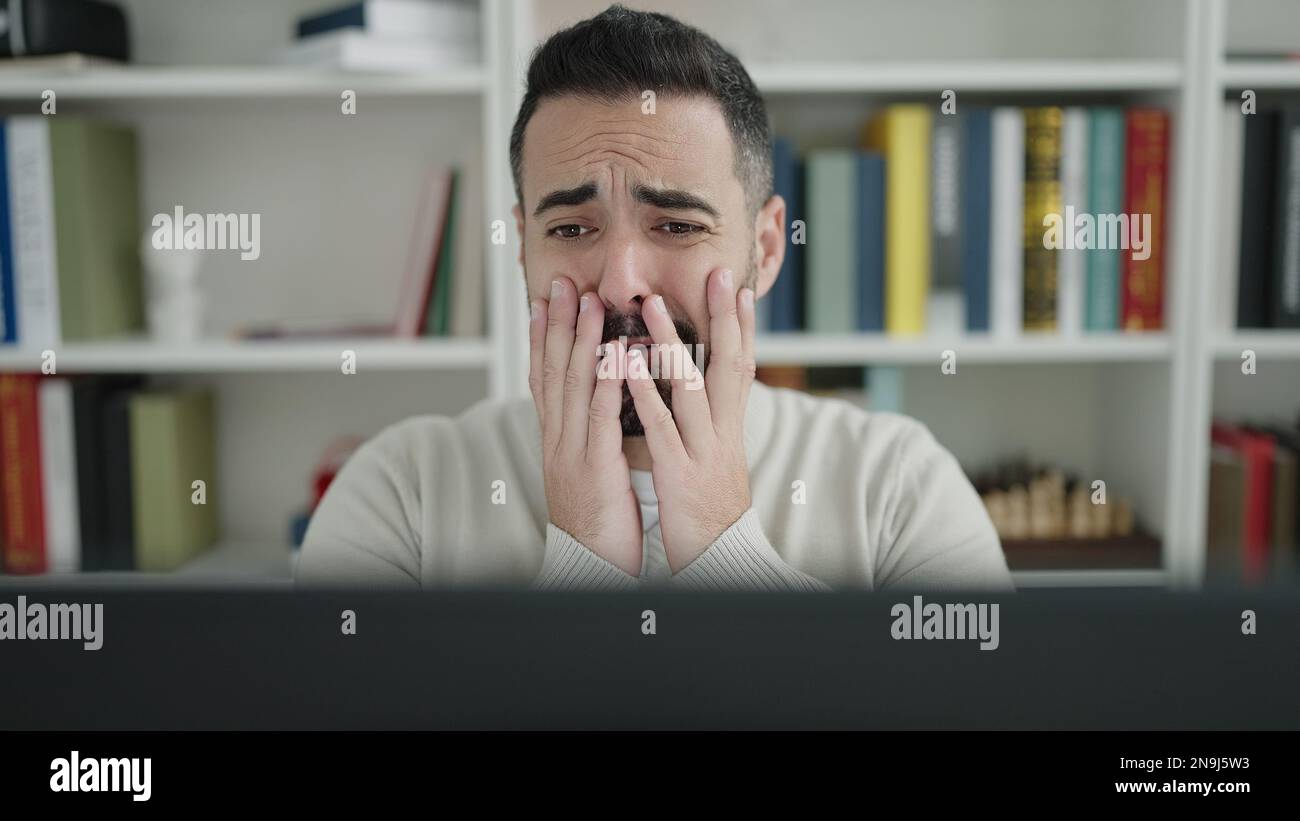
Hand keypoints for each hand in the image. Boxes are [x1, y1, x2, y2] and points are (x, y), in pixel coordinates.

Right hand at [530, 277, 642, 575]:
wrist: (589, 564)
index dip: (543, 338)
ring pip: (573, 386)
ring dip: (581, 340)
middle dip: (558, 324)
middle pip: (553, 371)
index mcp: (557, 438)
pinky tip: (615, 354)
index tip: (544, 301)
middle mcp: (558, 438)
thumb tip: (590, 403)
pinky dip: (606, 382)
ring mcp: (573, 451)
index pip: (544, 378)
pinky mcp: (595, 467)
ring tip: (587, 302)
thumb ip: (587, 434)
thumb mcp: (586, 468)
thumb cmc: (596, 518)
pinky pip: (600, 417)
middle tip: (561, 283)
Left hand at [624, 267, 755, 572]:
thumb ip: (713, 425)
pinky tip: (629, 364)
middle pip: (729, 365)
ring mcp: (702, 450)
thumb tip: (711, 392)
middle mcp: (723, 433)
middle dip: (725, 318)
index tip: (740, 289)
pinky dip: (646, 392)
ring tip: (653, 304)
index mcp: (731, 429)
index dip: (742, 328)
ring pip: (690, 386)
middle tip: (721, 275)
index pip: (741, 367)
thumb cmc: (712, 511)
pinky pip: (661, 425)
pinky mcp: (679, 471)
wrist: (719, 559)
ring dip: (671, 342)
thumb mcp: (720, 461)